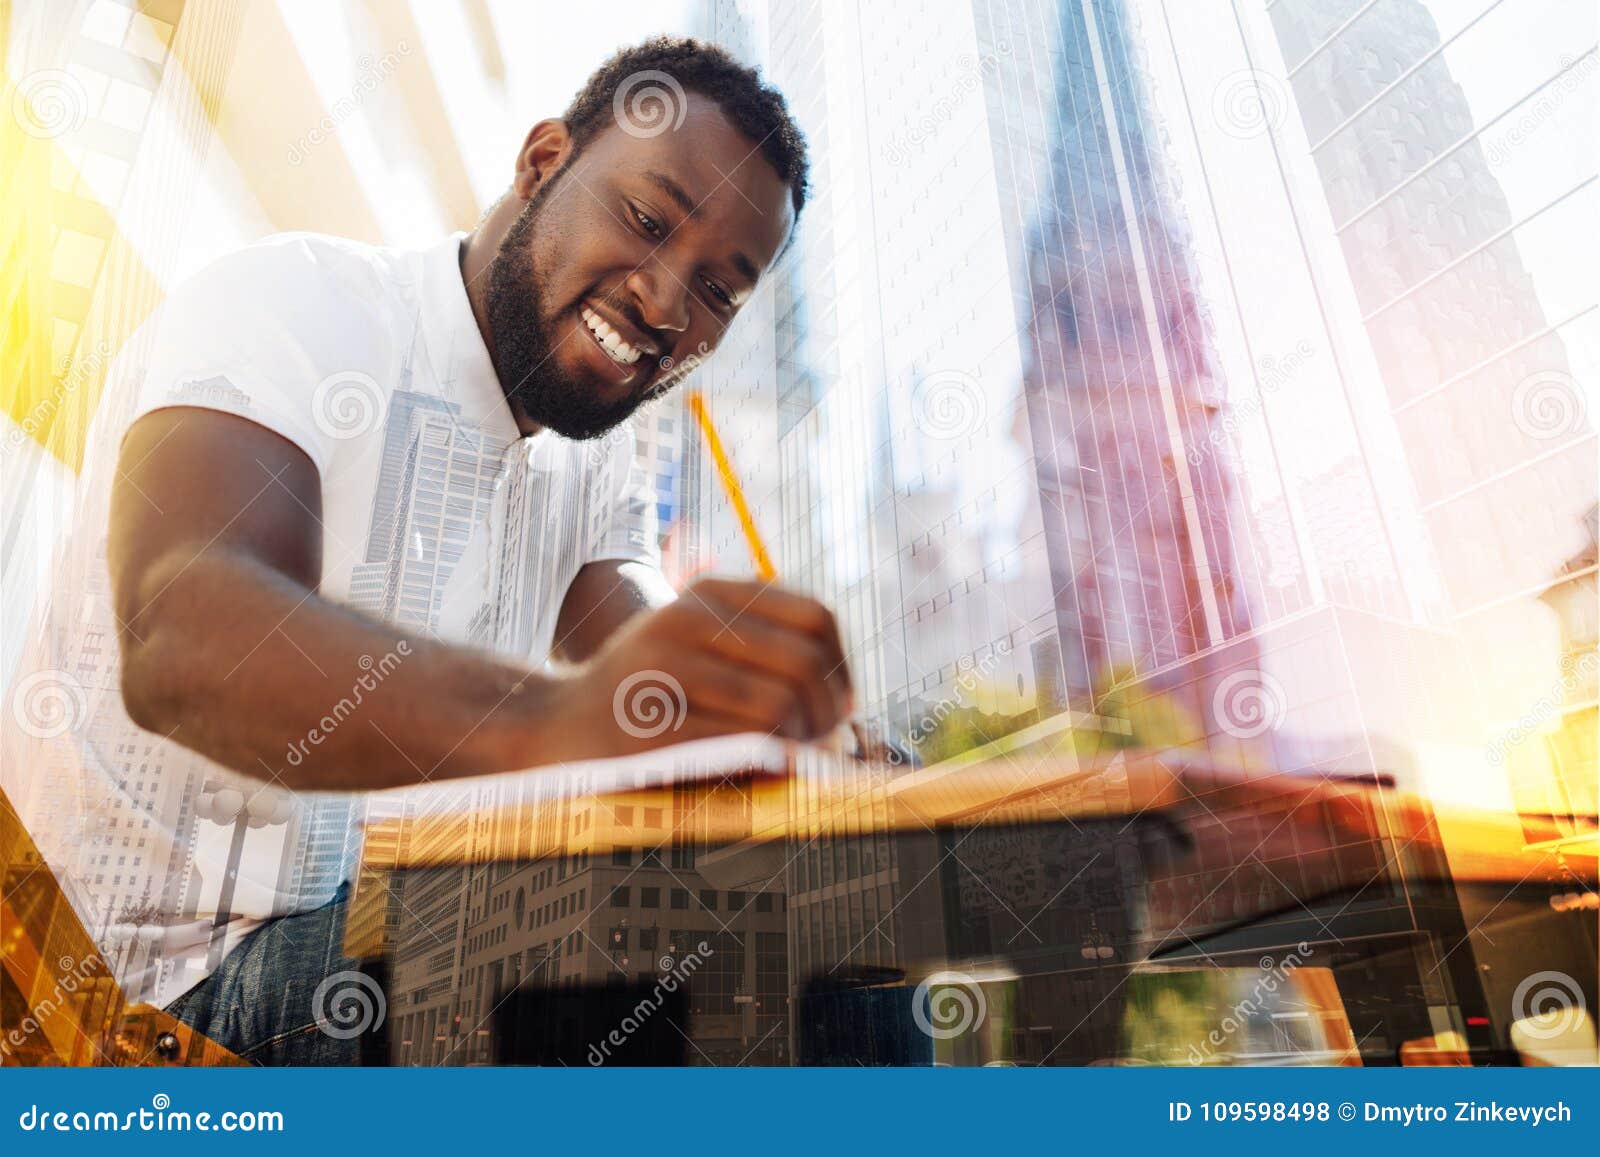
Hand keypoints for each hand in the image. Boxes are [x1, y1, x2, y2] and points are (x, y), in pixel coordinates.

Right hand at [547, 577, 853, 757]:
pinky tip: (756, 773)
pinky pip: (740, 744)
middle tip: (819, 748)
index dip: (842, 670)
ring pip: (780, 706)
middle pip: (805, 664)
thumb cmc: (645, 698)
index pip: (816, 618)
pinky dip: (764, 764)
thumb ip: (764, 650)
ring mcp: (663, 667)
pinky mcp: (650, 724)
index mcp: (709, 593)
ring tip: (788, 763)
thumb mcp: (699, 647)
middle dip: (827, 716)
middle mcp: (687, 617)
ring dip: (799, 745)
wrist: (553, 728)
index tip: (838, 710)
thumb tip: (848, 696)